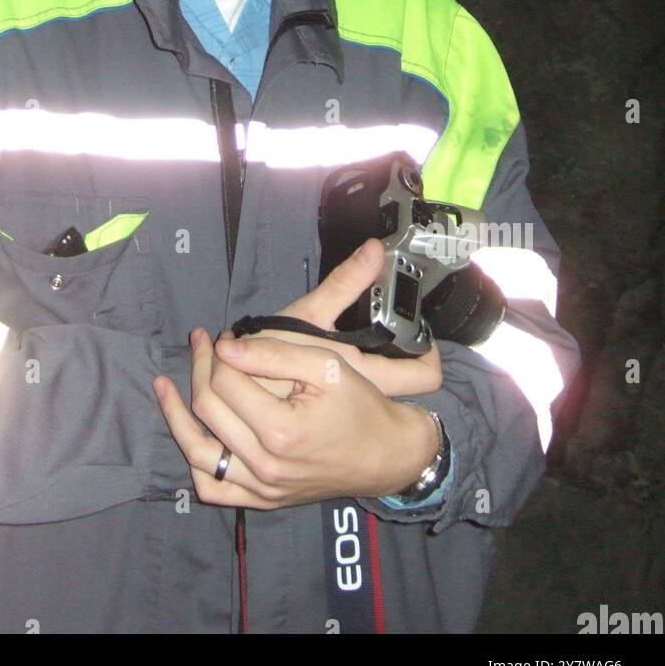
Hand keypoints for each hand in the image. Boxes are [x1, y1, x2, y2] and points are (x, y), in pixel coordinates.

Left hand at [152, 327, 437, 509]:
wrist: (388, 456)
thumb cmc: (361, 407)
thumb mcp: (327, 366)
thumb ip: (274, 354)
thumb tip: (225, 347)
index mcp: (281, 432)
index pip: (225, 381)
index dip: (218, 351)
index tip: (224, 334)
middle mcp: (265, 466)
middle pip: (208, 409)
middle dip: (198, 367)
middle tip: (201, 342)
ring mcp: (261, 488)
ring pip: (197, 452)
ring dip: (176, 415)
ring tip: (164, 386)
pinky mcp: (262, 500)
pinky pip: (211, 487)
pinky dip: (194, 461)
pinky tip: (190, 433)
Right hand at [225, 238, 442, 399]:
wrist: (231, 389)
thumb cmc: (269, 354)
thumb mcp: (308, 314)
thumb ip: (345, 283)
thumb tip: (376, 250)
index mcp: (367, 375)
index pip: (427, 376)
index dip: (434, 356)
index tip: (425, 336)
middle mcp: (363, 399)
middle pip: (414, 391)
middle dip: (411, 364)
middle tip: (402, 341)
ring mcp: (349, 411)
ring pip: (388, 398)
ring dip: (384, 375)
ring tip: (371, 349)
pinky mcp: (329, 415)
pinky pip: (361, 406)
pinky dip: (359, 390)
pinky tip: (343, 370)